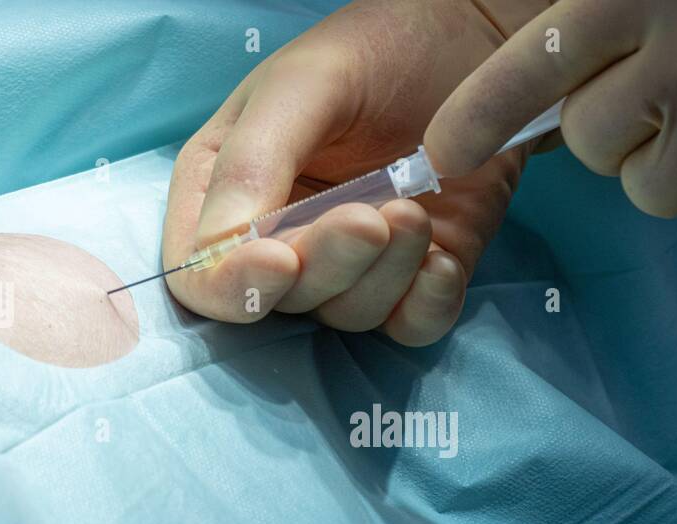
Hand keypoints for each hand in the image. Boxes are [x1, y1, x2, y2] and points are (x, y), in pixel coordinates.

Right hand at [162, 0, 549, 345]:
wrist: (474, 44)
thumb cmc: (375, 49)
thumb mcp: (302, 83)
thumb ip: (252, 161)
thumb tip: (222, 246)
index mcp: (228, 193)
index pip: (203, 276)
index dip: (235, 285)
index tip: (280, 260)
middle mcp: (282, 240)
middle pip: (282, 301)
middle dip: (328, 265)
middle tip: (372, 217)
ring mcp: (352, 266)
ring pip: (349, 314)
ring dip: (385, 274)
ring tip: (414, 209)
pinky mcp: (414, 279)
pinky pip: (411, 327)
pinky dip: (426, 306)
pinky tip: (441, 262)